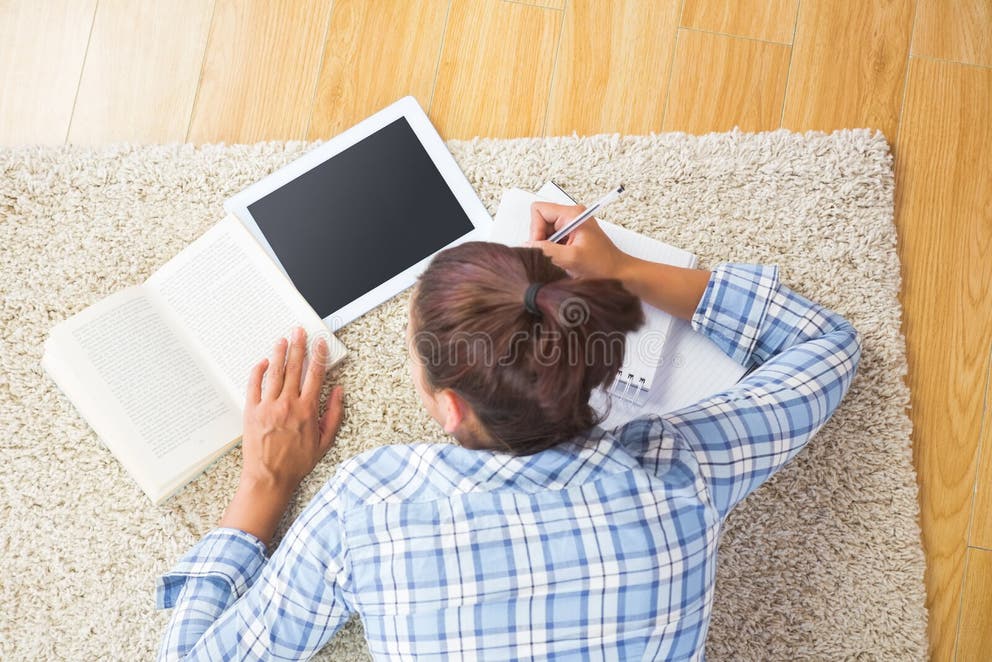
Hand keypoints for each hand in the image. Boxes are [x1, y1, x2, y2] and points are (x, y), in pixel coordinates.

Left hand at [242, 327, 343, 490]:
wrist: (269, 477)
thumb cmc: (297, 462)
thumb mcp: (324, 441)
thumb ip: (333, 414)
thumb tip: (338, 391)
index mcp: (307, 410)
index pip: (315, 375)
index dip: (319, 356)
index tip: (320, 343)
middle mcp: (288, 404)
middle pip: (294, 368)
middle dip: (298, 346)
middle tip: (299, 331)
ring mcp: (268, 406)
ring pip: (275, 372)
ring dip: (279, 353)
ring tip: (282, 339)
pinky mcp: (251, 411)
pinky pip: (254, 385)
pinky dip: (258, 371)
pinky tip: (263, 361)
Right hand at [526, 201, 631, 279]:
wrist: (618, 274)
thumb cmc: (603, 265)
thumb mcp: (571, 258)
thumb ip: (546, 250)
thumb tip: (527, 246)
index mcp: (572, 214)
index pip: (539, 210)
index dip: (535, 229)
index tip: (541, 246)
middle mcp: (571, 217)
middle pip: (540, 221)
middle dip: (541, 240)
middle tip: (552, 255)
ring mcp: (571, 227)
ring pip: (544, 233)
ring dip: (548, 248)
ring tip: (560, 259)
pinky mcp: (571, 237)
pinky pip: (552, 241)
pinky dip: (553, 252)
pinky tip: (563, 260)